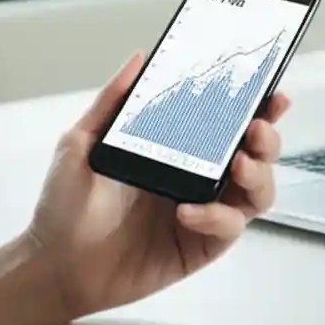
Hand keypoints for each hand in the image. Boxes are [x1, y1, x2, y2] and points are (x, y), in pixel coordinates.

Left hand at [28, 52, 289, 319]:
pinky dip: (216, 216)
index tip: (268, 93)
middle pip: (255, 156)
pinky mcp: (200, 246)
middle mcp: (196, 180)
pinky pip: (228, 228)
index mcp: (176, 152)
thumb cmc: (65, 209)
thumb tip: (137, 60)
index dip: (255, 109)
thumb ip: (112, 101)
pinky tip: (187, 211)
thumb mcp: (81, 144)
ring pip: (257, 193)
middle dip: (267, 139)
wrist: (55, 265)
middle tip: (256, 130)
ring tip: (238, 165)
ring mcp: (203, 214)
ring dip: (258, 175)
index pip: (226, 125)